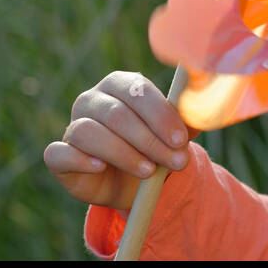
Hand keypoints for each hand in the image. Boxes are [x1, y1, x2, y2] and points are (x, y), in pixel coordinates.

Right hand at [44, 71, 202, 210]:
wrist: (133, 182)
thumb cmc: (156, 146)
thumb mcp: (178, 132)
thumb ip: (191, 115)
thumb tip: (208, 102)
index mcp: (120, 85)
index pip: (137, 90)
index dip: (160, 115)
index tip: (181, 139)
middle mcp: (92, 100)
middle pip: (117, 114)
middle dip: (150, 140)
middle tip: (175, 161)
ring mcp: (72, 126)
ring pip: (89, 132)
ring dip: (123, 153)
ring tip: (148, 171)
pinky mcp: (59, 156)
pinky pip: (60, 153)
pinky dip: (80, 159)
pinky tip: (100, 167)